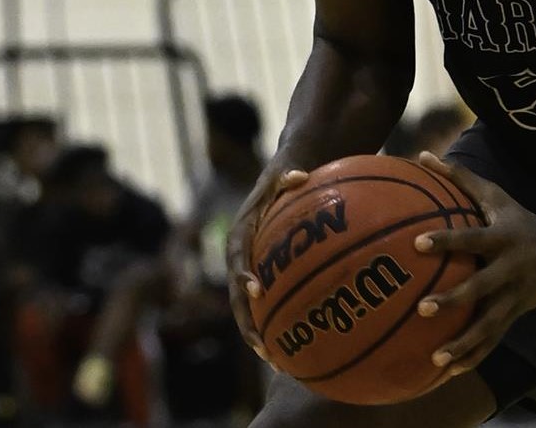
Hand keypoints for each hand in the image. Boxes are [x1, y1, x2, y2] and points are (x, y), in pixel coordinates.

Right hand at [226, 165, 310, 357]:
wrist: (279, 181)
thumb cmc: (284, 177)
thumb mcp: (284, 172)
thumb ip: (287, 175)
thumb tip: (298, 174)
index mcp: (240, 234)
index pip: (236, 257)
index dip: (243, 275)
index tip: (257, 291)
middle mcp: (239, 258)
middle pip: (237, 296)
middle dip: (248, 324)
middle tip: (263, 348)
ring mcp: (248, 272)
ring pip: (248, 310)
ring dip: (258, 336)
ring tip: (276, 363)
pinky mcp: (260, 279)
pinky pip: (265, 308)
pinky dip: (275, 328)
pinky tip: (294, 351)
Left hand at [412, 152, 535, 377]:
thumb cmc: (521, 219)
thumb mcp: (496, 196)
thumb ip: (460, 178)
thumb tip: (423, 155)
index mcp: (502, 239)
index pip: (472, 239)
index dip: (447, 241)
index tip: (418, 244)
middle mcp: (510, 270)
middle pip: (481, 288)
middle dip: (454, 300)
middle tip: (424, 309)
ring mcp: (516, 296)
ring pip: (489, 324)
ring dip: (464, 343)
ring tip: (436, 357)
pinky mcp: (518, 314)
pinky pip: (494, 340)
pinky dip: (473, 356)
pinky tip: (448, 372)